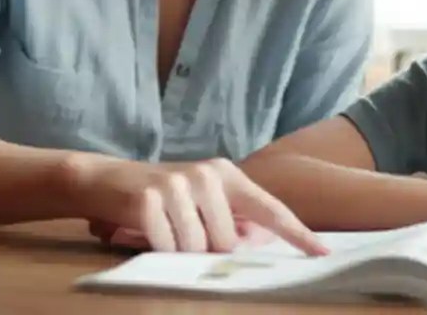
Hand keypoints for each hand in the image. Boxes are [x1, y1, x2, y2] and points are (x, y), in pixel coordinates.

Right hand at [83, 157, 327, 254]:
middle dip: (207, 251)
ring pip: (197, 249)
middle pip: (228, 243)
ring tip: (163, 230)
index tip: (322, 252)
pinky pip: (168, 248)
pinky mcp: (150, 200)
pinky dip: (158, 248)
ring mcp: (178, 185)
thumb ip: (230, 217)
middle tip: (182, 233)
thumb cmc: (159, 195)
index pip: (269, 208)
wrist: (104, 179)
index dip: (296, 233)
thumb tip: (258, 243)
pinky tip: (147, 230)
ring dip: (180, 251)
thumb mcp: (200, 199)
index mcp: (226, 174)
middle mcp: (207, 175)